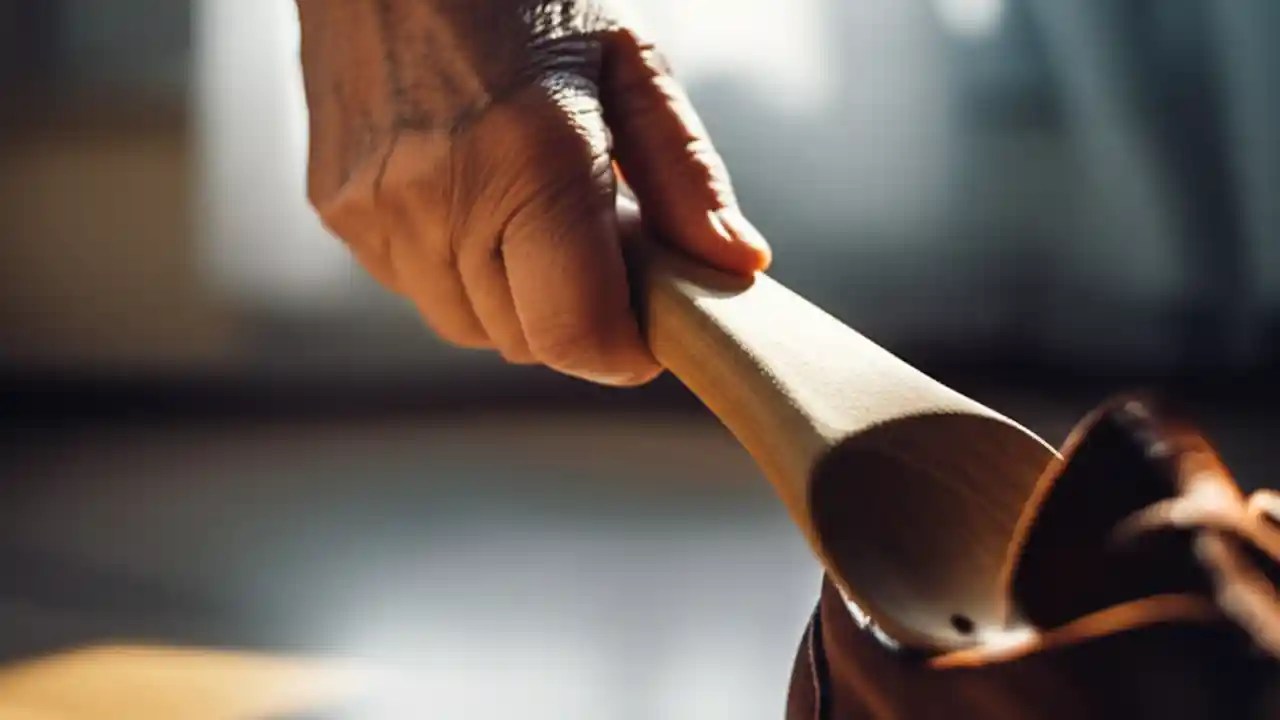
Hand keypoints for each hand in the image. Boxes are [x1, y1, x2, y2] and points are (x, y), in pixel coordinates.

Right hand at [296, 0, 769, 384]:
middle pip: (531, 342)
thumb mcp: (626, 59)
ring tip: (530, 207)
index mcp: (531, 154)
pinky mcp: (340, 215)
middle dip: (577, 310)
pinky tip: (472, 196)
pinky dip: (461, 269)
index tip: (651, 319)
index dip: (625, 350)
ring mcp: (378, 212)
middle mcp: (441, 197)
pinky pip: (421, 291)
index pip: (577, 335)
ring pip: (473, 327)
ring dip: (517, 296)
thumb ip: (685, 173)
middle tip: (595, 234)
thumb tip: (735, 264)